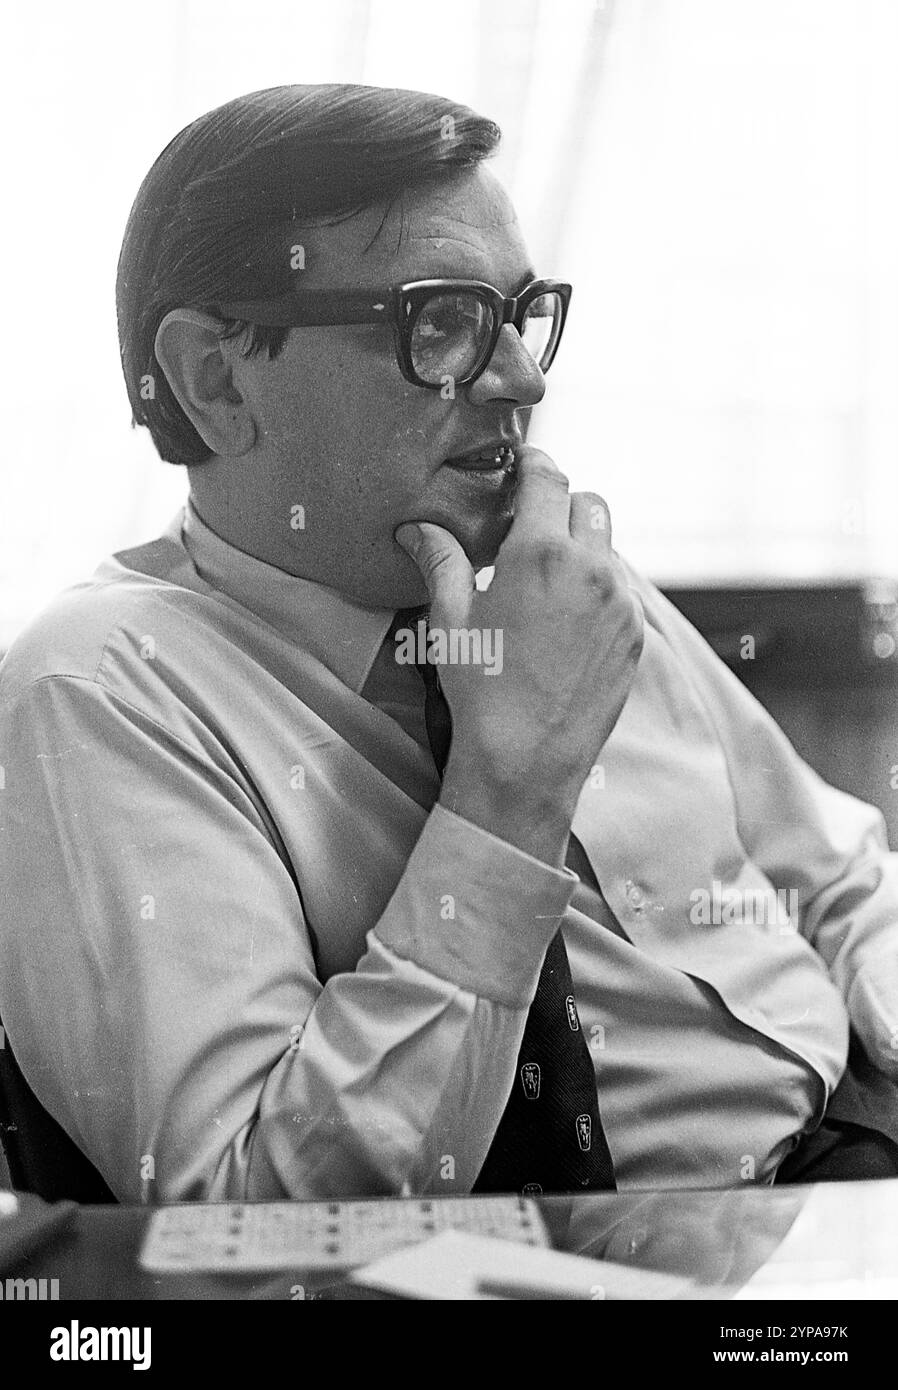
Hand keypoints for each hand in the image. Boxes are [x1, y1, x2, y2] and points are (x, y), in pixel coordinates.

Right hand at [395, 445, 643, 864]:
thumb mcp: (450, 621)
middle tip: (531, 527)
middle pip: (589, 504)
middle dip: (562, 506)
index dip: (535, 462)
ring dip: (583, 548)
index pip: (549, 478)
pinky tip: (566, 619)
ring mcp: (620, 604)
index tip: (523, 463)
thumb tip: (416, 529)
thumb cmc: (481, 691)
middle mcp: (591, 570)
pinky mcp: (635, 637)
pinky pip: (622, 592)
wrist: (526, 762)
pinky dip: (598, 589)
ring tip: (547, 580)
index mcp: (540, 554)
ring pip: (610, 548)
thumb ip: (440, 562)